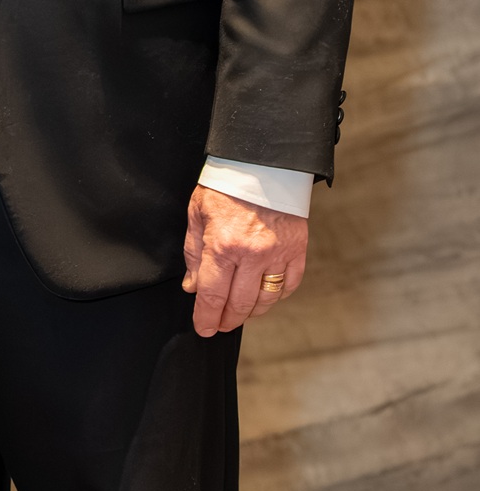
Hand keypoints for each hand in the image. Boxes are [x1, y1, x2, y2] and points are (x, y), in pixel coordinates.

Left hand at [182, 184, 307, 336]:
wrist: (262, 163)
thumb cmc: (226, 185)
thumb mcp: (197, 213)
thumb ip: (193, 253)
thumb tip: (192, 287)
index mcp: (222, 245)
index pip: (212, 295)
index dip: (206, 317)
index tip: (204, 328)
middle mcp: (252, 254)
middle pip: (239, 304)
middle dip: (226, 320)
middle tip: (220, 324)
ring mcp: (278, 254)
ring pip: (265, 300)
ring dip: (251, 312)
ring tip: (240, 312)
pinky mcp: (297, 250)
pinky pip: (288, 285)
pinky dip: (276, 295)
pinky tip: (264, 295)